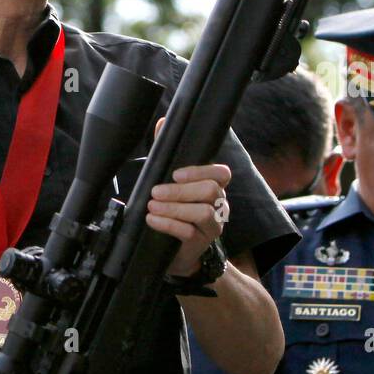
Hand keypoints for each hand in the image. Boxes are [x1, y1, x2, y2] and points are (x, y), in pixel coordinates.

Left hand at [148, 158, 231, 277]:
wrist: (172, 250)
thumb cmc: (172, 210)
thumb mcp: (168, 182)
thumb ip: (167, 153)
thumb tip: (163, 122)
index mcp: (213, 187)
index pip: (222, 173)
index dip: (201, 171)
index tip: (175, 174)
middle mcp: (219, 205)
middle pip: (211, 190)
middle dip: (181, 191)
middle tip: (155, 192)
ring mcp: (213, 225)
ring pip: (203, 212)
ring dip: (174, 208)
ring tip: (152, 207)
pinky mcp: (201, 242)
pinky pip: (189, 231)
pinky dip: (168, 224)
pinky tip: (152, 220)